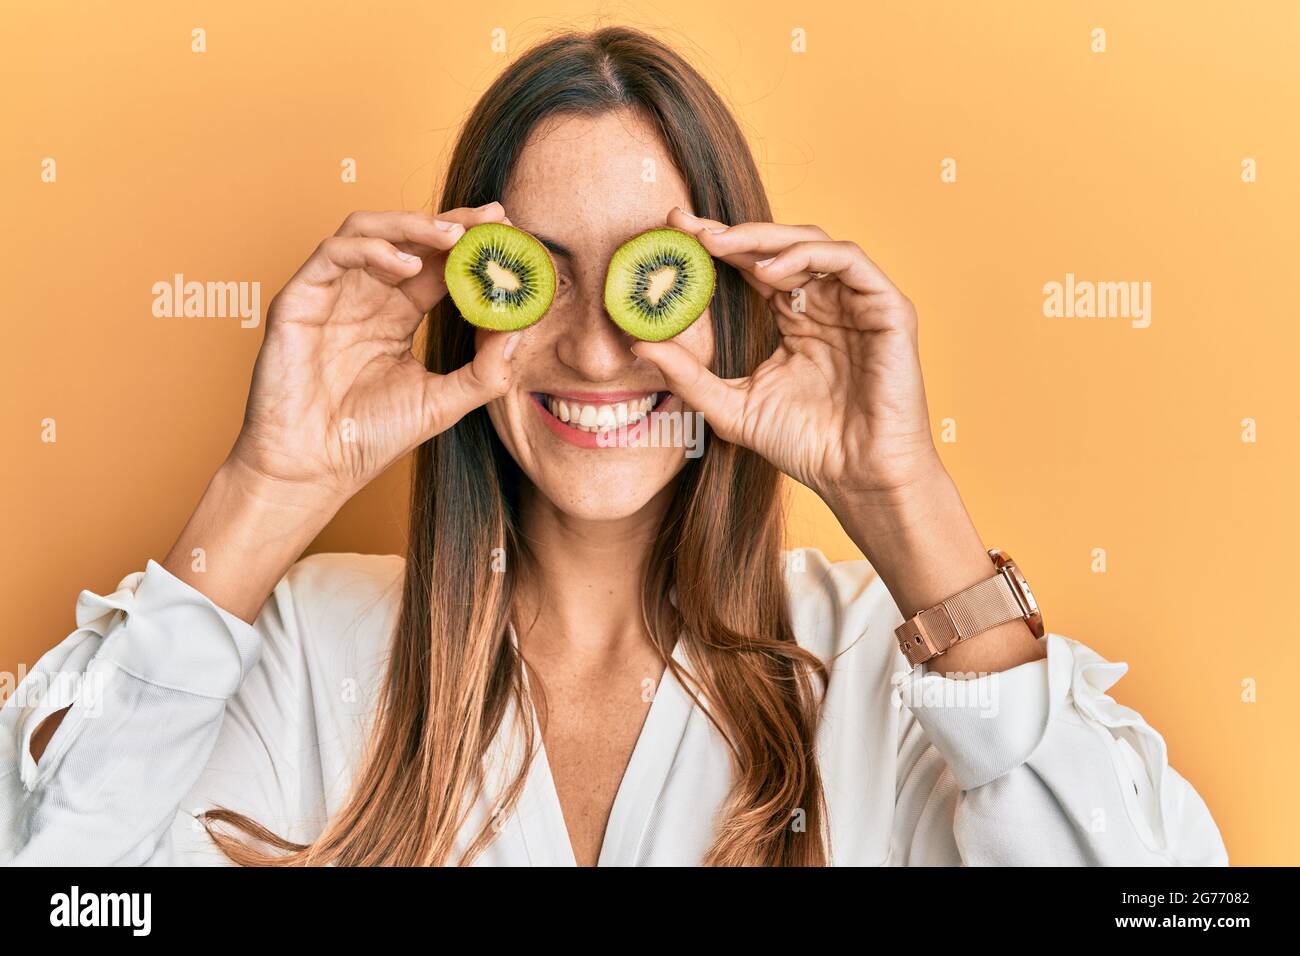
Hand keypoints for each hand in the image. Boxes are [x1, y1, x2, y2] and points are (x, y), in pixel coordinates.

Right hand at [230, 204, 519, 504]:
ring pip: (369, 230)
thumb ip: (485, 370)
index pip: (438, 264)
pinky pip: (334, 253)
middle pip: (409, 238)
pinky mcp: (300, 299)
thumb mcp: (443, 402)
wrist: (312, 468)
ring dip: (413, 225)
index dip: (472, 245)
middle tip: (492, 218)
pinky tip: (408, 264)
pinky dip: (372, 250)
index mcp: (397, 314)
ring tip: (454, 237)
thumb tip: (522, 328)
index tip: (510, 234)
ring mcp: (332, 293)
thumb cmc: (369, 438)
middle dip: (452, 223)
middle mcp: (365, 295)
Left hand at [633, 208, 941, 505]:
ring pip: (814, 243)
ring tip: (723, 247)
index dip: (717, 246)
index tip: (673, 233)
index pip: (754, 267)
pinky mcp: (888, 309)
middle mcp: (827, 303)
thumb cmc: (806, 446)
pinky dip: (808, 256)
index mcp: (796, 318)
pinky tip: (769, 272)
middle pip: (780, 246)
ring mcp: (859, 303)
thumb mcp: (732, 407)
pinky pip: (849, 260)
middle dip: (734, 232)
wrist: (857, 478)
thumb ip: (688, 376)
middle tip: (690, 229)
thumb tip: (637, 344)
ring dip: (767, 238)